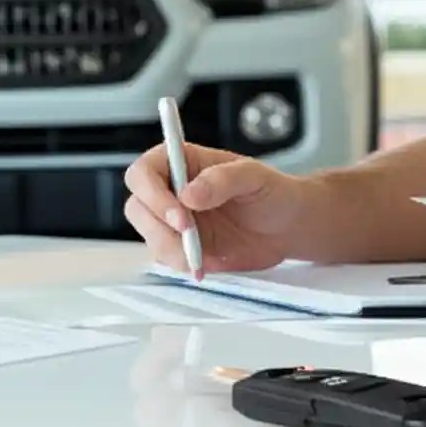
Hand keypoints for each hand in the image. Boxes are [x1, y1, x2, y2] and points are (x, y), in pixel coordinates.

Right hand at [123, 143, 306, 274]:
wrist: (288, 228)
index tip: (180, 214)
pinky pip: (165, 258)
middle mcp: (171, 190)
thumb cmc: (273, 193)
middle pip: (137, 206)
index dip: (152, 193)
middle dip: (159, 227)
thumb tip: (189, 194)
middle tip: (191, 238)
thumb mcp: (255, 177)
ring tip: (203, 255)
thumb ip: (222, 180)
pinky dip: (182, 264)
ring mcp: (173, 220)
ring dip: (171, 250)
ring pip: (148, 236)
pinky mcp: (181, 246)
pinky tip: (206, 264)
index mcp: (182, 162)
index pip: (144, 172)